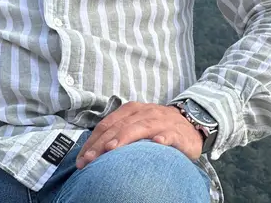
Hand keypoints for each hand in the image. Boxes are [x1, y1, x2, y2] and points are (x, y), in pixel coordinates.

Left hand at [76, 102, 202, 168]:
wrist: (189, 123)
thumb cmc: (157, 127)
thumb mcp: (137, 124)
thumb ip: (119, 132)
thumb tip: (94, 151)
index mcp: (131, 110)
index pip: (107, 124)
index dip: (93, 140)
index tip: (81, 158)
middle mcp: (144, 112)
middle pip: (119, 127)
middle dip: (101, 143)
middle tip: (89, 159)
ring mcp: (160, 121)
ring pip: (140, 128)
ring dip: (125, 138)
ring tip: (112, 149)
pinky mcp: (176, 132)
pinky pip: (168, 134)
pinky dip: (162, 138)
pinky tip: (156, 144)